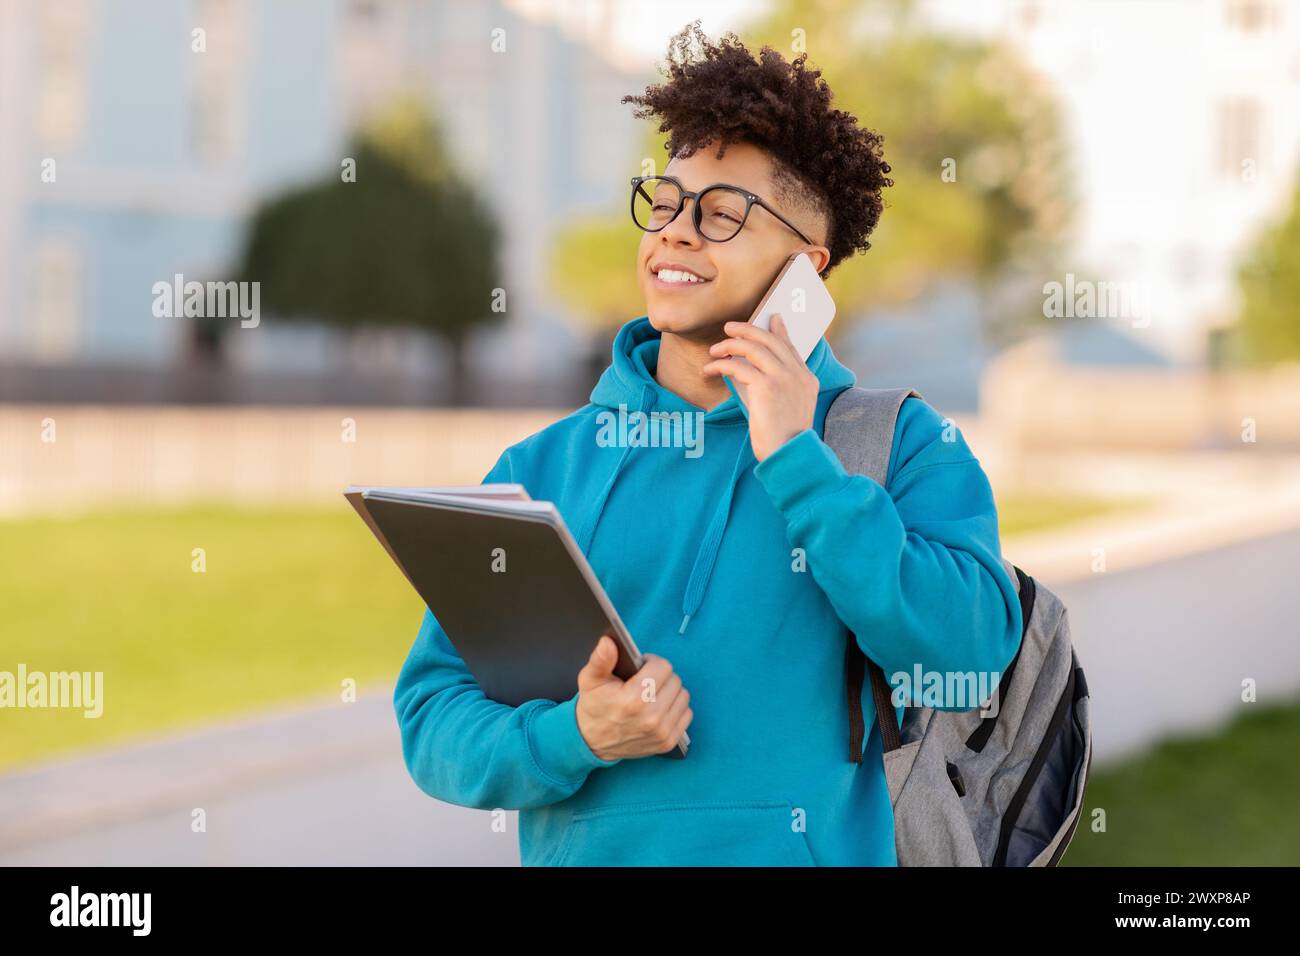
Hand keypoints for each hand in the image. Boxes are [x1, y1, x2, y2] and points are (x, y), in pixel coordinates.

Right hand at [574, 635, 693, 759]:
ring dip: (670, 691)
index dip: (651, 662)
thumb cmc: (595, 706)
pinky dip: (675, 708)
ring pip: (683, 696)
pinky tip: (659, 707)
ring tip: (653, 693)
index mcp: (633, 699)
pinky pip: (686, 714)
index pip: (663, 667)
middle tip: (645, 681)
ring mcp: (661, 732)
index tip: (641, 667)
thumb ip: (600, 659)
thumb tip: (608, 642)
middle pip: (674, 680)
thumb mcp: (590, 679)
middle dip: (661, 676)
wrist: (593, 741)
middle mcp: (650, 717)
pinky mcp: (668, 742)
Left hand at [702, 314, 817, 460]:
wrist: (789, 453)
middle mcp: (798, 374)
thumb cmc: (784, 439)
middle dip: (748, 329)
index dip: (779, 331)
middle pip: (771, 340)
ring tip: (715, 349)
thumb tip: (749, 374)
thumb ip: (776, 388)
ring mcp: (784, 378)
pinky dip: (721, 365)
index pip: (791, 347)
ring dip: (730, 345)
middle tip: (730, 327)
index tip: (771, 319)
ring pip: (753, 348)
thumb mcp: (787, 408)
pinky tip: (710, 369)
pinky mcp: (766, 386)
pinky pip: (739, 366)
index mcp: (807, 379)